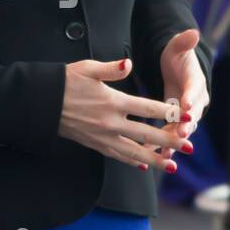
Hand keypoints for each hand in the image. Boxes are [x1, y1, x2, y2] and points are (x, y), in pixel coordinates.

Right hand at [58, 57, 181, 170]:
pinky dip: (131, 161)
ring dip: (154, 159)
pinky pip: (116, 155)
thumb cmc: (64, 82)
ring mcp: (102, 136)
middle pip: (147, 134)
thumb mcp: (87, 69)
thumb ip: (111, 68)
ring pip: (134, 151)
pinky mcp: (93, 144)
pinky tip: (142, 165)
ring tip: (172, 165)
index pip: (148, 109)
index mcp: (113, 101)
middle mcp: (110, 122)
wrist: (39, 103)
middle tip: (189, 147)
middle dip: (170, 141)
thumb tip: (129, 64)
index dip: (169, 112)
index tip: (186, 116)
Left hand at [156, 28, 209, 159]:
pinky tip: (149, 153)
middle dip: (185, 128)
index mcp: (196, 83)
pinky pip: (169, 135)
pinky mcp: (175, 121)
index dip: (191, 99)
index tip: (186, 106)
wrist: (177, 66)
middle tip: (179, 136)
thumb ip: (184, 42)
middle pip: (192, 117)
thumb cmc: (177, 55)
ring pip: (181, 131)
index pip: (195, 91)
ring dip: (172, 143)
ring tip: (165, 154)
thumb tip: (194, 32)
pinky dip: (161, 144)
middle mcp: (195, 101)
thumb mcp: (179, 47)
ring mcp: (186, 114)